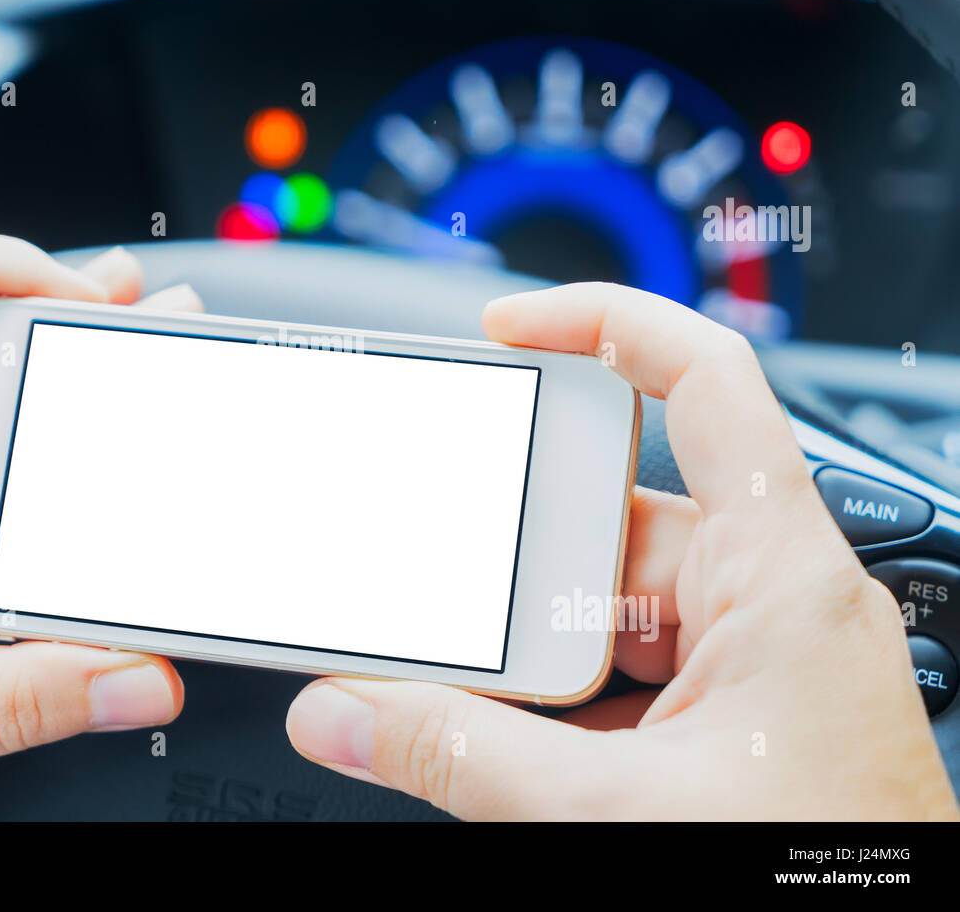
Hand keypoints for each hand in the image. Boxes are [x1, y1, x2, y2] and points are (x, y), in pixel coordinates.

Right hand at [286, 282, 958, 819]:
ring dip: (530, 644)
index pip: (707, 383)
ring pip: (606, 611)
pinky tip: (500, 728)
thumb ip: (462, 759)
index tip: (511, 327)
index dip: (605, 322)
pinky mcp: (718, 725)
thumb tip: (345, 713)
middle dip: (525, 546)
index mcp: (782, 577)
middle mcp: (767, 603)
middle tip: (443, 561)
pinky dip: (552, 701)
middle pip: (621, 516)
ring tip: (456, 665)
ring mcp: (742, 667)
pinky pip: (615, 678)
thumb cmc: (833, 881)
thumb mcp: (619, 809)